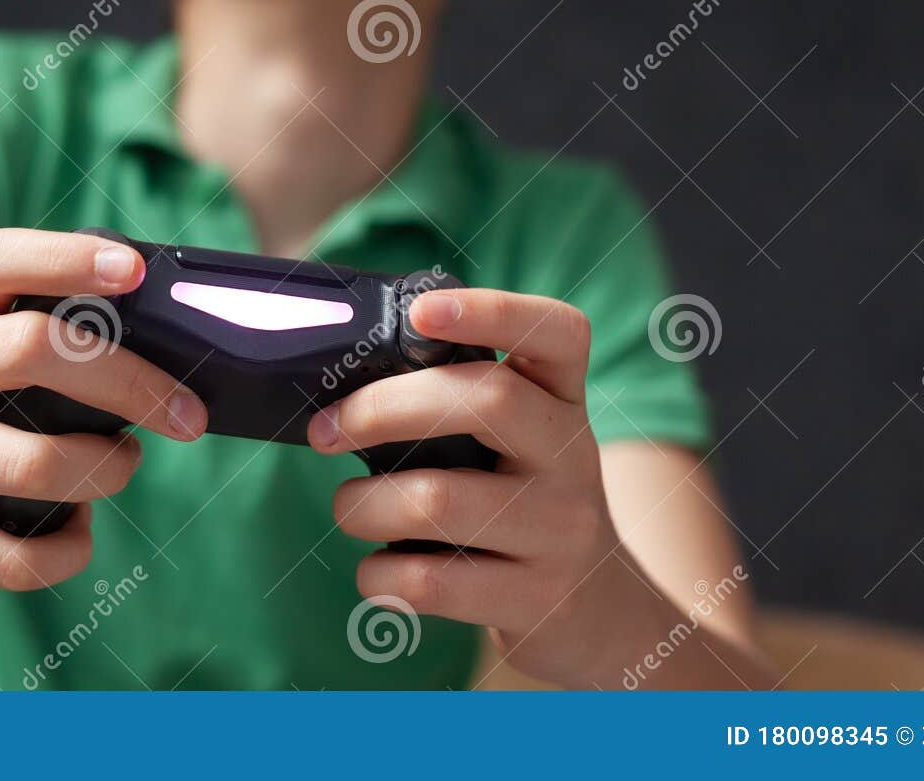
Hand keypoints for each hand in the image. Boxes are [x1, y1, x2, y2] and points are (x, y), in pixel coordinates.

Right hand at [0, 228, 206, 590]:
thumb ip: (16, 323)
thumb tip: (150, 345)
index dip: (67, 256)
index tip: (134, 269)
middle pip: (37, 351)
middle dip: (132, 384)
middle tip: (187, 414)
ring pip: (36, 463)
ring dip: (107, 471)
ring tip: (119, 467)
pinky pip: (10, 554)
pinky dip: (67, 552)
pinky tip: (77, 533)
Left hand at [306, 287, 656, 686]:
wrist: (600, 613)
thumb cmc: (520, 503)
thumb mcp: (518, 441)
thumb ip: (456, 402)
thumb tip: (340, 387)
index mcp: (562, 398)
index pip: (555, 332)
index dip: (491, 310)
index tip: (420, 311)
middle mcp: (572, 456)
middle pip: (485, 401)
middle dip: (381, 408)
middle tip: (324, 431)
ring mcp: (561, 531)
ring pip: (436, 501)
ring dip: (361, 505)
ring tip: (350, 508)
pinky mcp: (538, 600)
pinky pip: (429, 581)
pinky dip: (378, 574)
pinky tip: (379, 569)